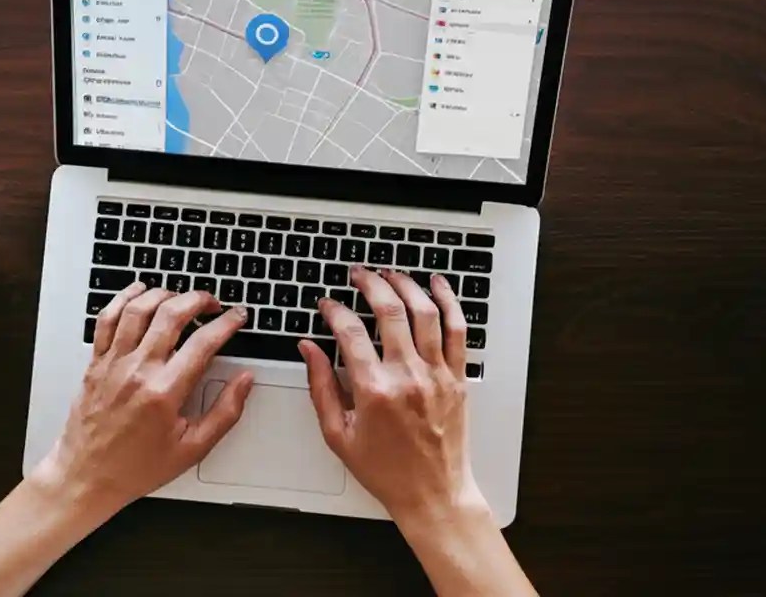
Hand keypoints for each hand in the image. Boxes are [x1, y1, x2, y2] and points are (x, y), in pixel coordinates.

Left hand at [33, 283, 253, 513]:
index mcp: (164, 393)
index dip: (227, 323)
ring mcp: (113, 363)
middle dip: (198, 299)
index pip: (203, 343)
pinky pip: (107, 318)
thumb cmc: (137, 467)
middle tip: (212, 303)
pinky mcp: (96, 362)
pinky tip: (138, 292)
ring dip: (164, 294)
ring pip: (139, 309)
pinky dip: (124, 298)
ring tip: (180, 297)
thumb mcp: (192, 449)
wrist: (86, 476)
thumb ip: (225, 412)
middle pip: (171, 314)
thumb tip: (245, 382)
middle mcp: (137, 371)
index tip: (237, 316)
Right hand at [299, 266, 486, 522]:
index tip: (327, 304)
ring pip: (424, 312)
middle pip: (389, 310)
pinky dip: (448, 301)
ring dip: (405, 284)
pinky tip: (436, 284)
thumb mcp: (337, 434)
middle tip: (358, 274)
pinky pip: (457, 330)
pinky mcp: (456, 377)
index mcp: (374, 390)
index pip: (349, 332)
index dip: (334, 310)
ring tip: (390, 272)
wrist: (433, 493)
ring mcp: (436, 374)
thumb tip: (308, 349)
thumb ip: (321, 387)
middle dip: (370, 283)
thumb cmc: (386, 470)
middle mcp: (407, 376)